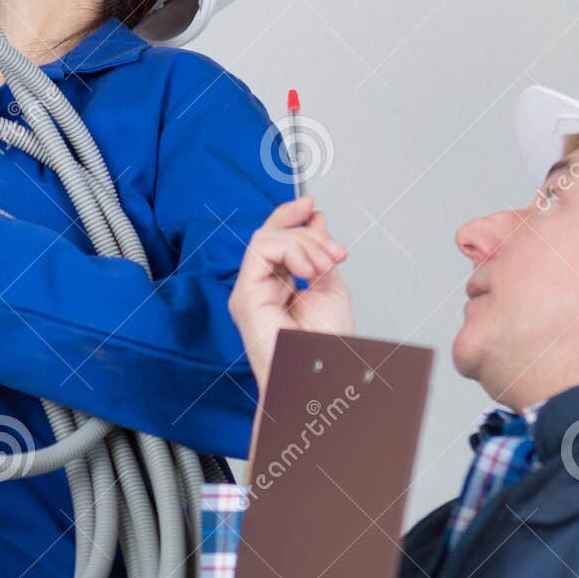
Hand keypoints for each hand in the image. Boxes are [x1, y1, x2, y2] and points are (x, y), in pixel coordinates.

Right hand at [229, 196, 352, 394]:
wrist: (324, 372)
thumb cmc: (327, 345)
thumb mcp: (329, 285)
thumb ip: (319, 253)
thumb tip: (314, 219)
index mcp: (277, 286)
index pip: (275, 240)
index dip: (291, 217)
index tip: (312, 205)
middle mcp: (259, 287)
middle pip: (271, 234)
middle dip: (308, 233)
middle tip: (333, 253)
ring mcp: (250, 291)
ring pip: (266, 238)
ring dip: (303, 244)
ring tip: (323, 266)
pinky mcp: (245, 296)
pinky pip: (261, 250)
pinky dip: (291, 250)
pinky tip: (307, 269)